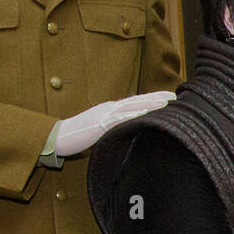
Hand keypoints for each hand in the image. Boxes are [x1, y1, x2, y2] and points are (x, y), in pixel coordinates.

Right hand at [55, 91, 176, 156]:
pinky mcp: (99, 124)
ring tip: (165, 103)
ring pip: (130, 106)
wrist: (59, 137)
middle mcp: (110, 108)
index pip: (136, 101)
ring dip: (148, 104)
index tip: (170, 96)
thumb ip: (117, 125)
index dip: (153, 97)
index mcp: (111, 109)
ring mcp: (104, 114)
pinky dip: (131, 115)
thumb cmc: (80, 135)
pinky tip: (143, 114)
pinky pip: (117, 119)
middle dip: (156, 97)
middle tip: (174, 96)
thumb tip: (133, 128)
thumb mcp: (103, 128)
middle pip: (136, 100)